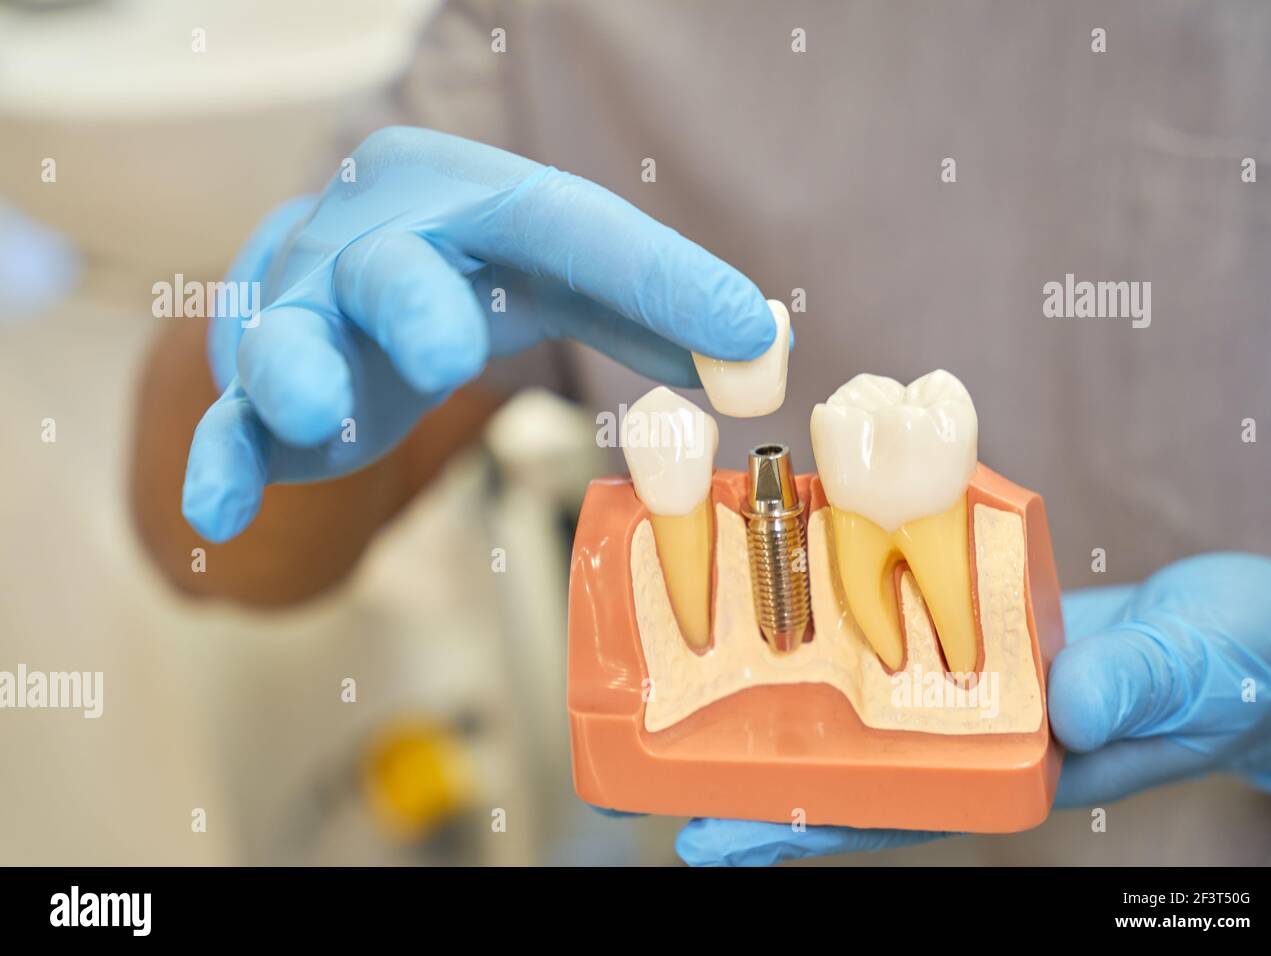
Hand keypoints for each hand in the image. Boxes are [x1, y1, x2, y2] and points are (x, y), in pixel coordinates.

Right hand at [183, 127, 775, 541]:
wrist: (338, 279)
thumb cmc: (469, 273)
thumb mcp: (563, 274)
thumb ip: (655, 309)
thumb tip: (764, 348)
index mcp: (470, 204)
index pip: (566, 226)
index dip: (655, 277)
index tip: (745, 338)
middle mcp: (374, 243)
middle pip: (390, 266)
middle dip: (413, 305)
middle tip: (450, 353)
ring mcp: (306, 316)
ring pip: (287, 336)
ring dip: (299, 371)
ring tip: (319, 414)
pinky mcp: (259, 392)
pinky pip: (231, 424)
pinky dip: (223, 462)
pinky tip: (222, 510)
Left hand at [676, 552, 1270, 864]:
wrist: (1245, 631)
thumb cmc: (1237, 666)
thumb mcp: (1195, 675)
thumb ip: (1134, 689)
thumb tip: (1070, 708)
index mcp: (1013, 772)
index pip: (889, 814)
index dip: (801, 831)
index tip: (713, 839)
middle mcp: (973, 735)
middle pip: (848, 771)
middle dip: (758, 785)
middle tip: (660, 790)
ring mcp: (969, 685)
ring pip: (859, 707)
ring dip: (780, 707)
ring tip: (687, 710)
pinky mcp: (973, 630)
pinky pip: (894, 634)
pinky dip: (841, 628)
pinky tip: (786, 609)